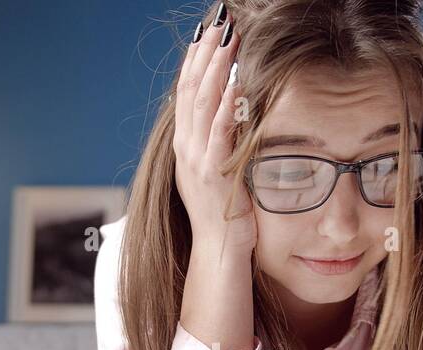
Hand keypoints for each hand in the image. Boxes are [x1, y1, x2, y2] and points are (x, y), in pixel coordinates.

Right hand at [173, 10, 255, 254]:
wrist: (220, 253)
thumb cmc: (225, 215)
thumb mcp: (218, 172)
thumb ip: (220, 143)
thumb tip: (233, 114)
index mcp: (186, 146)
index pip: (186, 93)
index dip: (195, 61)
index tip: (207, 33)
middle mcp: (186, 149)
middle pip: (190, 90)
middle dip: (205, 54)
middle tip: (218, 23)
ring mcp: (197, 161)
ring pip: (202, 105)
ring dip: (215, 70)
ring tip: (228, 41)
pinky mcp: (213, 174)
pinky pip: (219, 134)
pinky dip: (227, 107)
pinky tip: (236, 85)